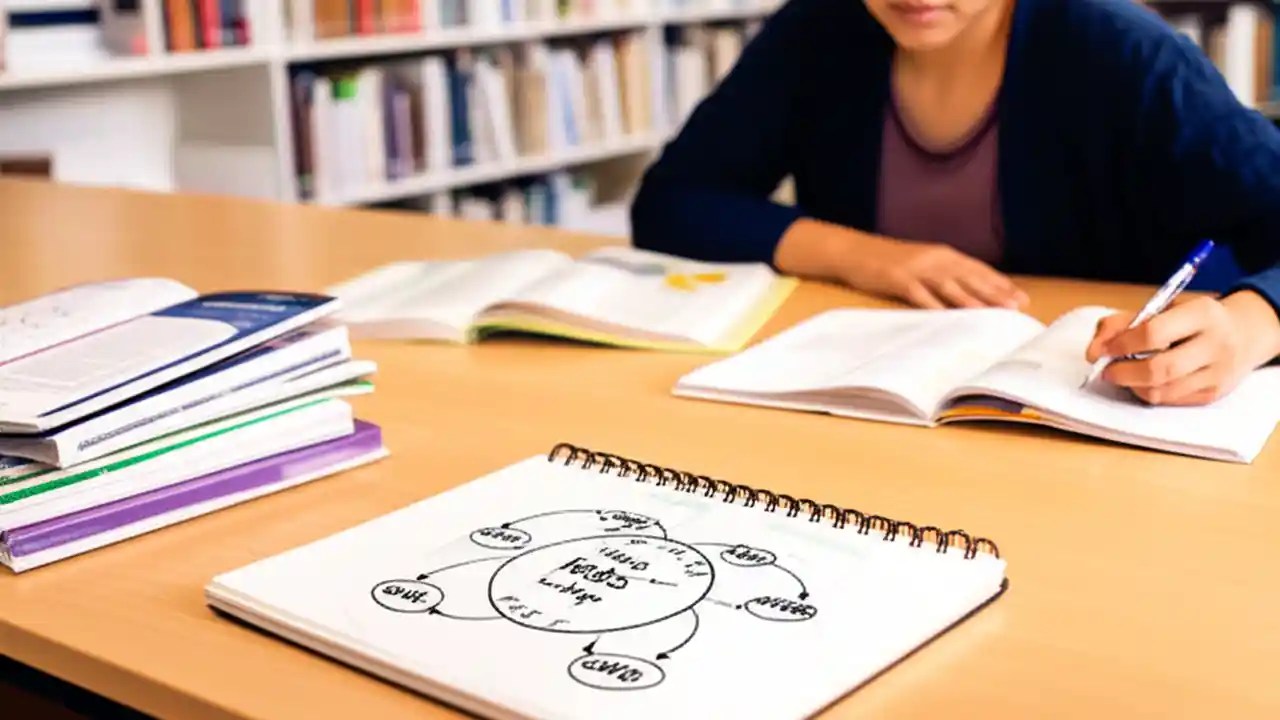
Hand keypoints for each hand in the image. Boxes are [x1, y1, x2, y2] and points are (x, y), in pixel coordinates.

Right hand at [773, 219, 1027, 309]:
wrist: (854, 252)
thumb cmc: (890, 261)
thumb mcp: (922, 263)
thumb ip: (945, 275)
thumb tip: (970, 293)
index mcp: (943, 254)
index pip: (978, 269)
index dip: (1000, 283)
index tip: (1020, 298)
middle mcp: (934, 259)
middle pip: (970, 277)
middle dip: (994, 292)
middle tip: (1016, 307)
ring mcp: (916, 269)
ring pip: (950, 285)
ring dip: (972, 299)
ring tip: (991, 312)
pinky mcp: (898, 279)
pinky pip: (920, 294)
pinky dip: (935, 305)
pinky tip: (948, 316)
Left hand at [1085, 292, 1279, 405]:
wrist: (1245, 333)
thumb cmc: (1193, 319)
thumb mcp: (1163, 308)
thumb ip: (1122, 323)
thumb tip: (1093, 351)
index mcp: (1202, 313)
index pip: (1153, 333)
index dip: (1120, 344)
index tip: (1101, 350)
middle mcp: (1215, 344)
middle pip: (1158, 369)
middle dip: (1123, 372)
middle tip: (1107, 370)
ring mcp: (1217, 373)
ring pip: (1161, 391)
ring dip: (1132, 386)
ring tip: (1124, 375)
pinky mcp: (1213, 394)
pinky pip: (1170, 401)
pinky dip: (1148, 393)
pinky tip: (1143, 383)